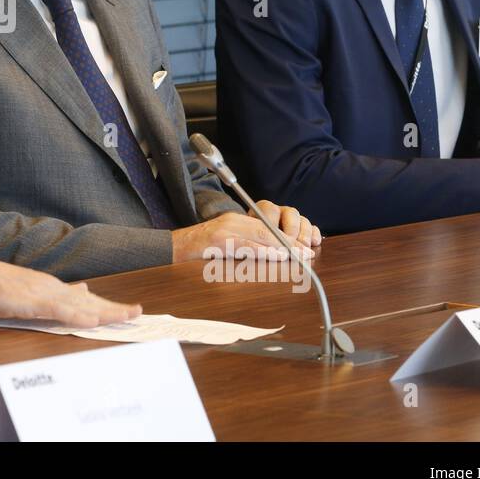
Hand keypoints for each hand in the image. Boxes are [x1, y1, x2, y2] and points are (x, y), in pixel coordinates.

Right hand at [0, 258, 141, 327]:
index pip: (86, 299)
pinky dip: (77, 317)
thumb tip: (79, 291)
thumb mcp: (28, 291)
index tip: (126, 309)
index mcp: (52, 287)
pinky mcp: (33, 302)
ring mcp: (44, 294)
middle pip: (90, 302)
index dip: (107, 305)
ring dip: (105, 311)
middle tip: (138, 313)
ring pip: (81, 306)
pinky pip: (59, 311)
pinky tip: (92, 321)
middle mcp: (53, 288)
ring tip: (126, 316)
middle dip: (114, 308)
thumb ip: (53, 295)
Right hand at [172, 201, 318, 262]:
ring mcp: (224, 231)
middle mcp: (232, 222)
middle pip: (267, 230)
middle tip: (307, 253)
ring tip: (299, 256)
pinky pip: (246, 245)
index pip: (267, 227)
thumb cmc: (198, 252)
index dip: (287, 238)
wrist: (171, 250)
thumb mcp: (224, 245)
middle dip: (290, 243)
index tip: (303, 248)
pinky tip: (277, 256)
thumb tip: (273, 255)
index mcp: (235, 222)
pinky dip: (263, 251)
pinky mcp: (218, 240)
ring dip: (282, 247)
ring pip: (260, 236)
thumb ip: (246, 246)